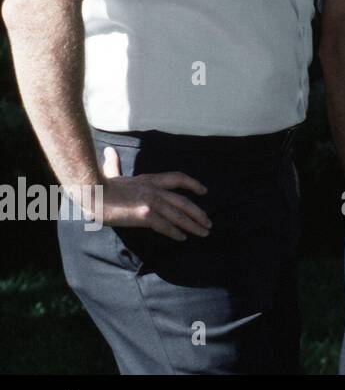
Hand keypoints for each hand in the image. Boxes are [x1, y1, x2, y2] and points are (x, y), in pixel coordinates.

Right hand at [96, 146, 210, 240]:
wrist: (90, 192)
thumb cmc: (97, 184)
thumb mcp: (111, 172)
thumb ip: (114, 163)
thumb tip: (109, 151)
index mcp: (149, 179)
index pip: (178, 178)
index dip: (193, 184)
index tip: (204, 191)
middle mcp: (155, 190)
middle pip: (184, 201)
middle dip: (198, 213)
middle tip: (209, 222)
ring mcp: (151, 202)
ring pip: (179, 215)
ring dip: (193, 225)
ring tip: (204, 232)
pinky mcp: (145, 215)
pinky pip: (165, 225)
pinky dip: (175, 232)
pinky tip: (182, 238)